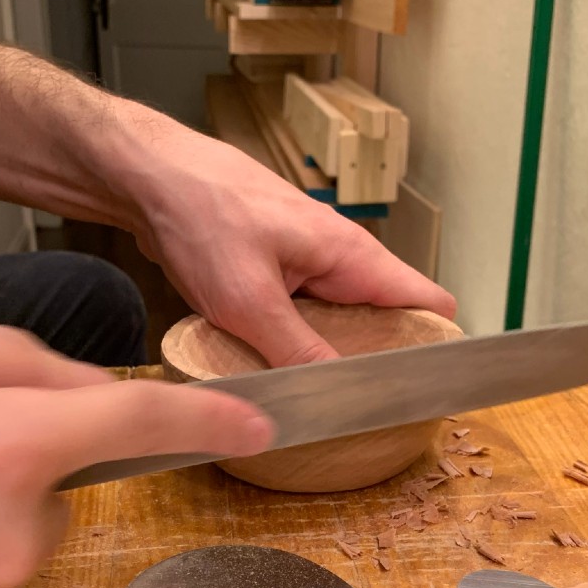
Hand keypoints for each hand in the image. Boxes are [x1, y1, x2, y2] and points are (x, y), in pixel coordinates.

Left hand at [122, 124, 456, 366]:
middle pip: (386, 319)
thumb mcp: (249, 301)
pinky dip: (297, 341)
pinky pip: (304, 314)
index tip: (425, 392)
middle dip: (379, 362)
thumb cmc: (200, 215)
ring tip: (319, 398)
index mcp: (350, 255)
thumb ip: (298, 351)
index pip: (429, 300)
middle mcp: (338, 257)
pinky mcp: (276, 269)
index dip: (438, 346)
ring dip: (332, 354)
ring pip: (341, 319)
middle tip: (361, 410)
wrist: (148, 176)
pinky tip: (277, 368)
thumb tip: (335, 394)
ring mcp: (307, 262)